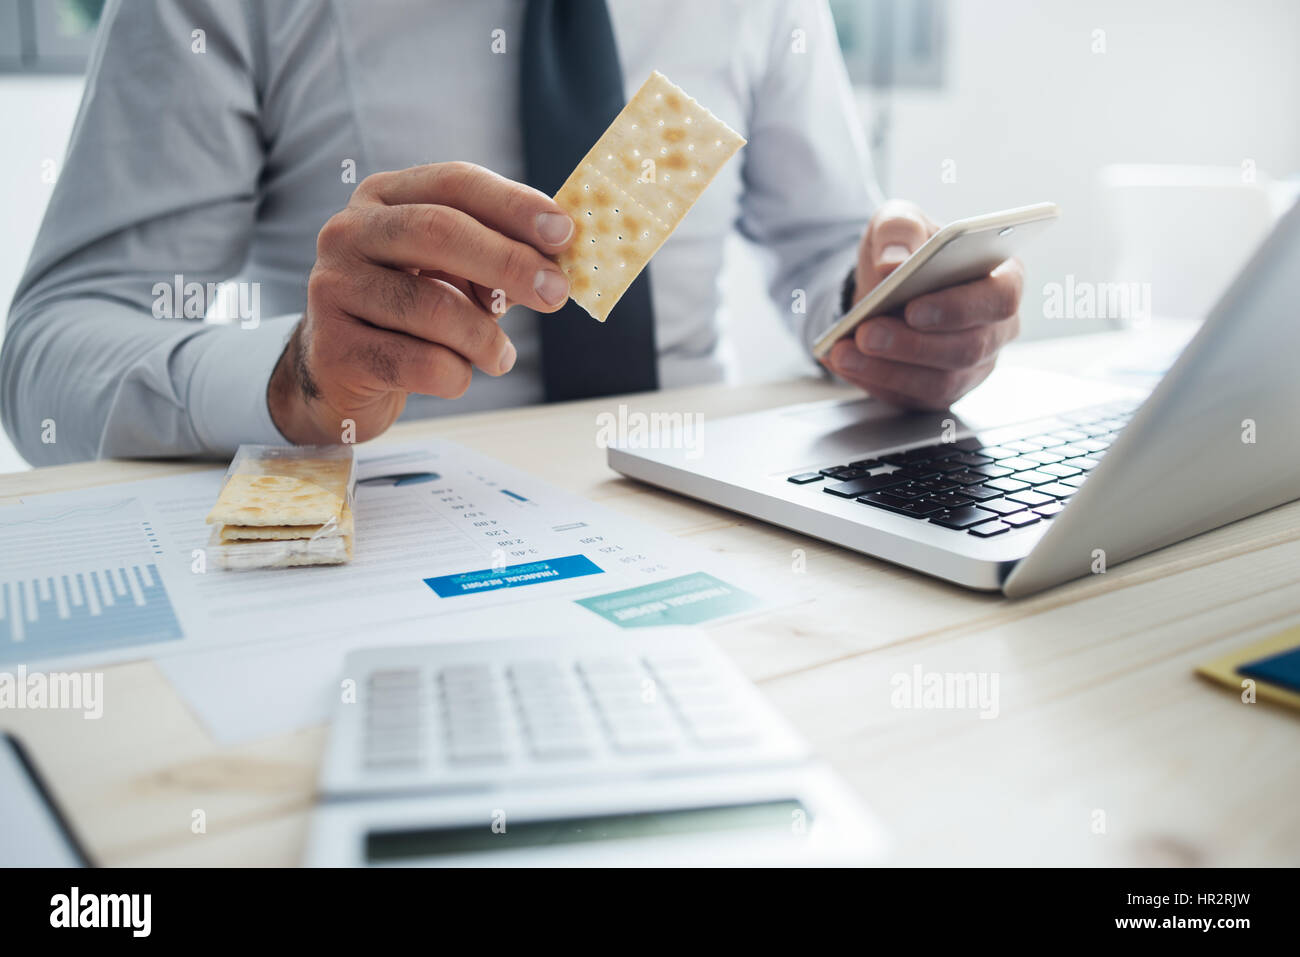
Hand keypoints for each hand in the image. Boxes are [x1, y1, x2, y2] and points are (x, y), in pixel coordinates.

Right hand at [269, 161, 574, 444]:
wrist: (340, 376)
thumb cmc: (411, 313)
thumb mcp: (452, 273)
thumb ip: (497, 258)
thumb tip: (558, 260)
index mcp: (383, 197)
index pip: (454, 182)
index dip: (514, 205)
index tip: (564, 233)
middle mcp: (348, 232)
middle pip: (438, 231)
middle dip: (508, 262)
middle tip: (556, 294)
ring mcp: (332, 289)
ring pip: (433, 308)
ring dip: (485, 338)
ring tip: (500, 357)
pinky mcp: (334, 349)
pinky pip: (419, 364)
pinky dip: (456, 375)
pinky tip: (457, 375)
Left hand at [822, 199, 1023, 409]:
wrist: (883, 283)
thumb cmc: (907, 249)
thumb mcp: (898, 221)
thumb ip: (899, 229)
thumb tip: (891, 263)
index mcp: (1002, 277)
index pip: (1001, 297)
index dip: (959, 307)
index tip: (913, 308)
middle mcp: (997, 327)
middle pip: (967, 347)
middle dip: (911, 344)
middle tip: (866, 333)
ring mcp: (974, 365)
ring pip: (940, 381)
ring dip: (887, 369)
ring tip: (844, 351)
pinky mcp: (943, 390)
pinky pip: (914, 396)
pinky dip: (874, 381)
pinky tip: (843, 362)